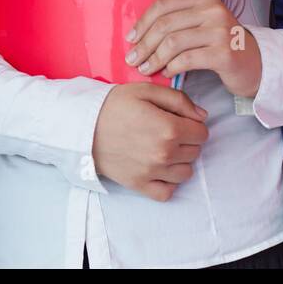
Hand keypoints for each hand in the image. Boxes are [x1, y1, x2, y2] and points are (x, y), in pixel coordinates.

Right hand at [90, 83, 207, 200]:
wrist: (80, 126)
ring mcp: (153, 172)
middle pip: (195, 152)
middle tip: (163, 131)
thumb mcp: (144, 91)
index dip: (191, 124)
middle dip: (185, 141)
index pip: (202, 133)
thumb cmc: (112, 106)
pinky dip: (166, 182)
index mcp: (169, 129)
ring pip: (185, 173)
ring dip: (178, 161)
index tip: (176, 120)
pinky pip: (167, 192)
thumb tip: (202, 116)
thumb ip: (178, 100)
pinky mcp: (140, 185)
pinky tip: (156, 168)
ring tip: (159, 149)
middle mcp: (164, 154)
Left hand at [127, 0, 261, 97]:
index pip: (164, 5)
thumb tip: (136, 35)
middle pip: (165, 25)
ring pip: (173, 43)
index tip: (130, 38)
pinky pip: (186, 60)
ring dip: (154, 58)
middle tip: (133, 59)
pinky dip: (171, 67)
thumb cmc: (219, 44)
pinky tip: (167, 72)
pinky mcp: (224, 53)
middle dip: (144, 44)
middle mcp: (213, 11)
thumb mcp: (200, 24)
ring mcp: (221, 31)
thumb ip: (175, 22)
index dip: (142, 22)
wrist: (255, 64)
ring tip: (145, 69)